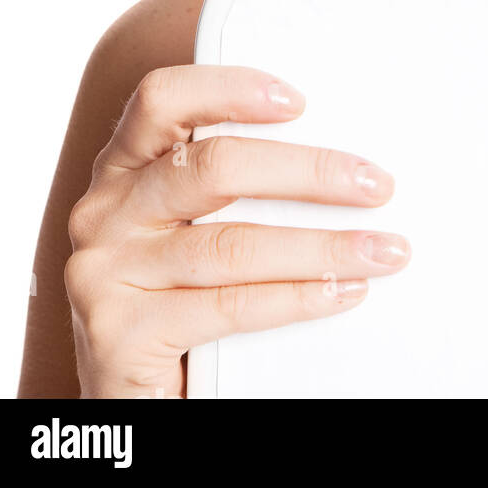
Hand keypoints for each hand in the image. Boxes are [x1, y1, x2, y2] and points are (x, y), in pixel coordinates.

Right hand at [65, 65, 410, 397]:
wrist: (133, 397)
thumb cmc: (180, 290)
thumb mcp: (194, 221)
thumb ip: (238, 183)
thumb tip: (347, 162)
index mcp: (125, 166)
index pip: (163, 100)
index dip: (230, 89)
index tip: (300, 102)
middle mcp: (106, 211)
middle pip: (213, 167)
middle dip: (309, 173)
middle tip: (377, 186)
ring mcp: (105, 275)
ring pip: (232, 245)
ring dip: (322, 247)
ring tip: (382, 250)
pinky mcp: (120, 337)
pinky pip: (229, 306)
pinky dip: (297, 298)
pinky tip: (342, 292)